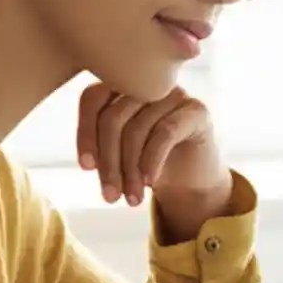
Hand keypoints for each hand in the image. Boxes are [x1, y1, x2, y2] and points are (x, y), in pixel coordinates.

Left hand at [77, 83, 231, 207]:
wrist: (193, 180)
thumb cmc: (150, 164)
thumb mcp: (119, 154)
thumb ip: (101, 146)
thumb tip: (90, 162)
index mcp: (124, 86)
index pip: (93, 98)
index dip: (86, 133)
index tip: (87, 168)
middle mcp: (148, 84)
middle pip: (114, 117)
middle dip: (109, 162)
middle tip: (111, 195)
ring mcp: (174, 94)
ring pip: (137, 129)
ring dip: (130, 170)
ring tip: (131, 198)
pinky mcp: (196, 111)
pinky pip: (165, 134)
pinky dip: (151, 161)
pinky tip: (150, 182)